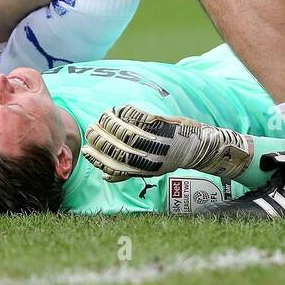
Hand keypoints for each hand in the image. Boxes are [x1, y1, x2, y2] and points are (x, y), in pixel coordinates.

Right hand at [81, 105, 253, 181]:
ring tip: (103, 118)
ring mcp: (158, 142)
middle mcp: (151, 159)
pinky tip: (120, 109)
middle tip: (91, 130)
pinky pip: (141, 119)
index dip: (98, 158)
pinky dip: (127, 113)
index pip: (115, 166)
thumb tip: (105, 175)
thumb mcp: (150, 169)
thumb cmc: (171, 157)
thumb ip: (128, 172)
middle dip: (100, 139)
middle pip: (118, 149)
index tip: (86, 149)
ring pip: (127, 133)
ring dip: (111, 124)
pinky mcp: (165, 127)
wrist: (199, 146)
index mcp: (145, 170)